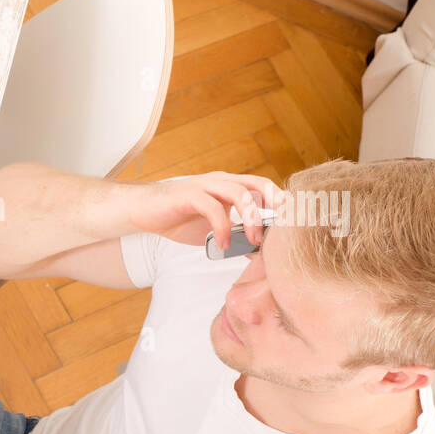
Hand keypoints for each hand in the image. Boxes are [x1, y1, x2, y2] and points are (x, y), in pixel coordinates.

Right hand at [126, 171, 282, 249]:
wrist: (142, 211)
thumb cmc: (177, 218)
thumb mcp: (213, 229)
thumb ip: (235, 235)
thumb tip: (259, 252)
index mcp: (230, 185)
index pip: (264, 187)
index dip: (281, 202)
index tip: (292, 224)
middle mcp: (221, 181)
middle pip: (258, 184)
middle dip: (274, 206)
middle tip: (280, 231)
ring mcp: (205, 185)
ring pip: (239, 193)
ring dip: (250, 218)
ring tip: (252, 241)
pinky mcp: (189, 194)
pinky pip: (212, 208)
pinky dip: (222, 227)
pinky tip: (223, 244)